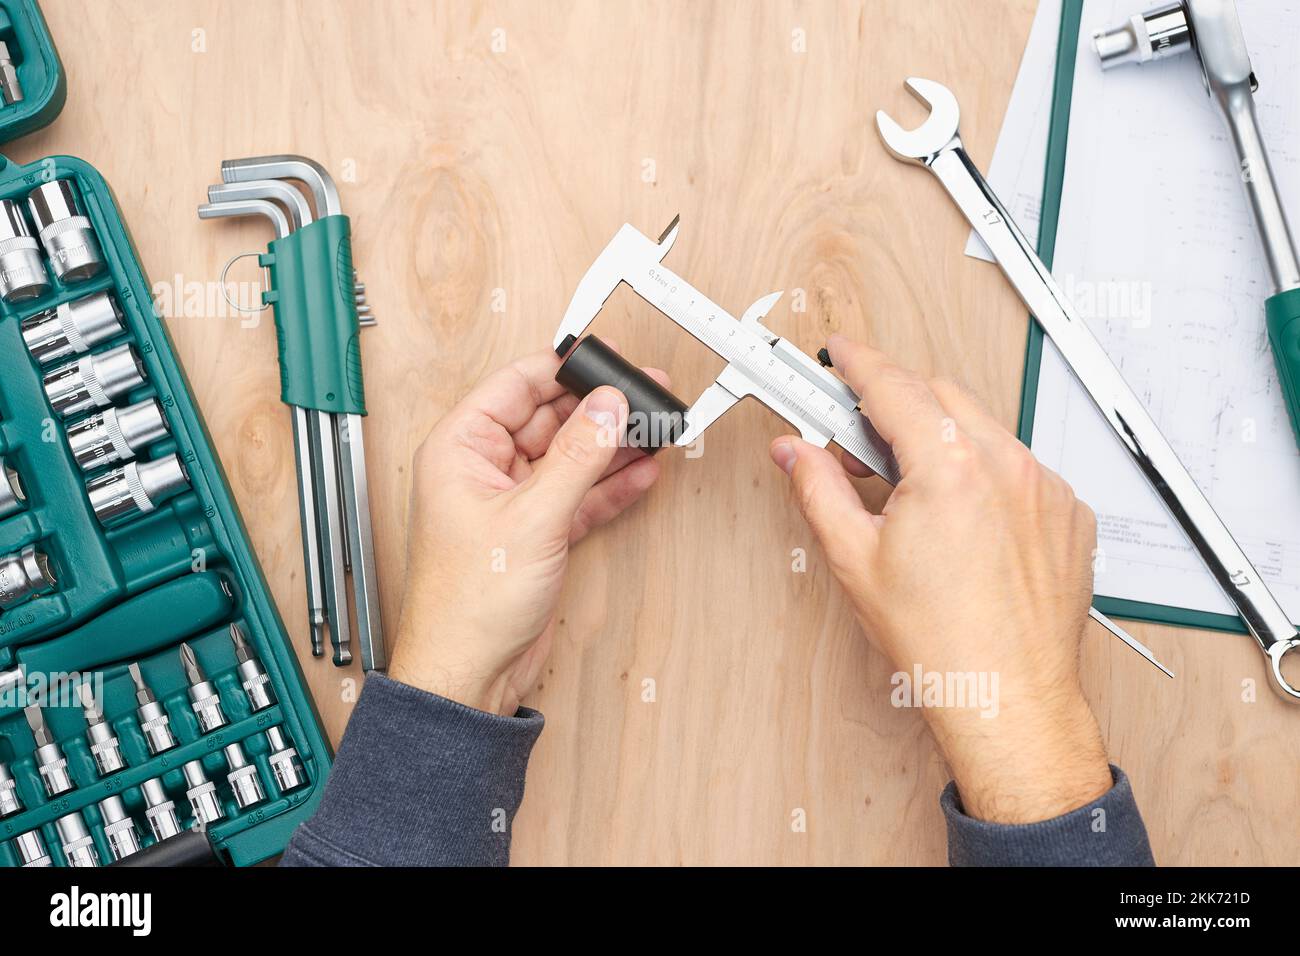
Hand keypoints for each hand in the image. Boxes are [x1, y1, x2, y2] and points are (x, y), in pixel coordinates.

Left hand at [389, 348, 662, 716]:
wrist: (470, 674)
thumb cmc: (468, 604)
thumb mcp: (532, 517)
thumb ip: (577, 457)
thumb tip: (608, 407)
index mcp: (460, 449)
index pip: (516, 385)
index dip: (563, 369)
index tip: (606, 358)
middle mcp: (483, 470)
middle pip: (549, 419)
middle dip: (597, 410)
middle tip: (644, 398)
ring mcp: (512, 502)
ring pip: (569, 457)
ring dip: (610, 446)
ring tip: (654, 430)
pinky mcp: (537, 533)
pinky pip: (579, 495)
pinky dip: (609, 486)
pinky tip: (641, 471)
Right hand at [769, 335, 1110, 823]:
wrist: (1007, 695)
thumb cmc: (942, 641)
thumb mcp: (855, 559)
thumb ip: (818, 489)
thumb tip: (797, 454)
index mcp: (950, 469)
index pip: (894, 385)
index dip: (858, 362)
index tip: (842, 354)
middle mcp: (1007, 466)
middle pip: (940, 394)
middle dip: (896, 402)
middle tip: (858, 437)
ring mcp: (1046, 487)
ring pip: (983, 427)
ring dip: (943, 437)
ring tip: (911, 488)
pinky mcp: (1070, 511)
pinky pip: (1021, 465)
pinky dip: (986, 471)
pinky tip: (961, 515)